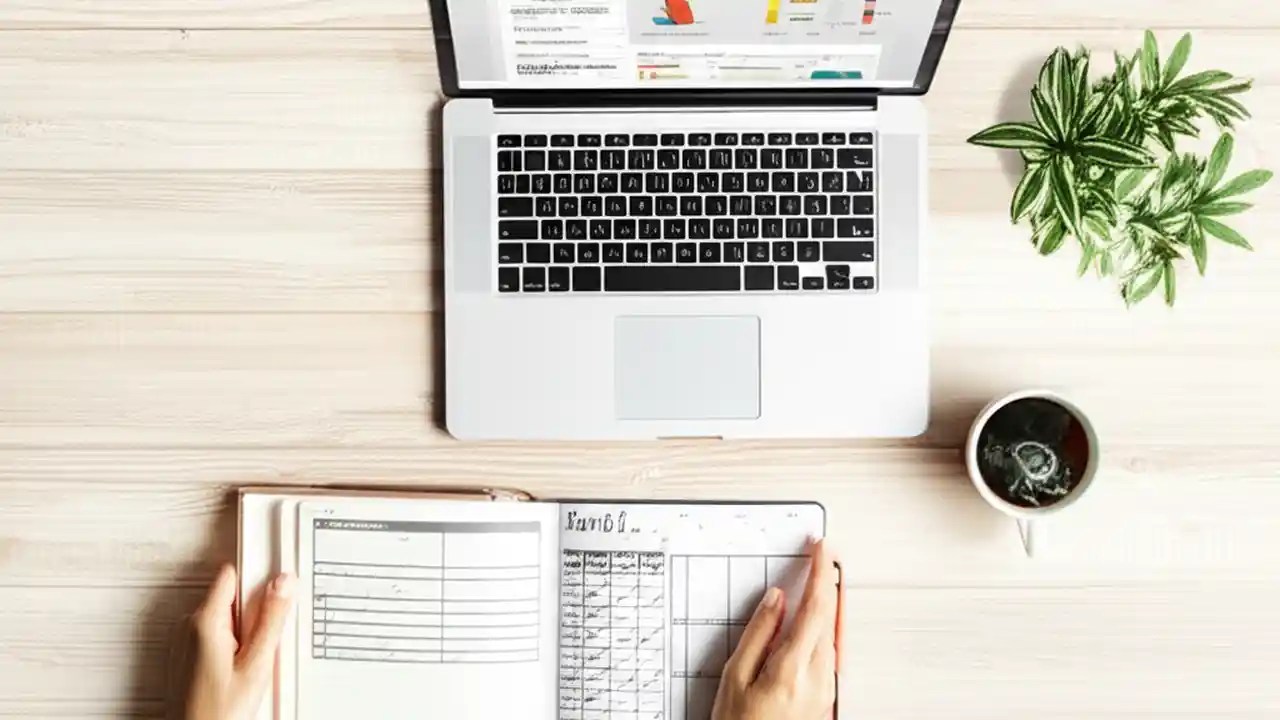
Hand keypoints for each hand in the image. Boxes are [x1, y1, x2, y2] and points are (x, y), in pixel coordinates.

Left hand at [183, 565, 295, 719]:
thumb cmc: (218, 713)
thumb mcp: (256, 665)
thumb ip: (271, 620)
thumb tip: (283, 584)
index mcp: (204, 621)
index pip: (231, 573)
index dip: (257, 576)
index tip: (275, 582)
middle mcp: (188, 627)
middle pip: (230, 597)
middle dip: (253, 612)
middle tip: (264, 641)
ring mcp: (184, 642)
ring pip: (224, 618)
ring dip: (243, 631)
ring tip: (250, 662)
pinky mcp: (187, 656)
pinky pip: (214, 635)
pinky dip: (230, 645)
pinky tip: (238, 670)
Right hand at [712, 539, 840, 719]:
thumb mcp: (735, 678)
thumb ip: (758, 634)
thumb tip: (776, 601)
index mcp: (792, 669)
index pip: (817, 607)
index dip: (821, 572)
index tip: (821, 547)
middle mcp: (818, 679)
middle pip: (833, 617)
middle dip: (829, 581)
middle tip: (824, 554)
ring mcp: (827, 689)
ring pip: (836, 633)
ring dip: (830, 603)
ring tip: (823, 578)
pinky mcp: (827, 697)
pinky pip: (832, 650)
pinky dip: (829, 626)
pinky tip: (822, 618)